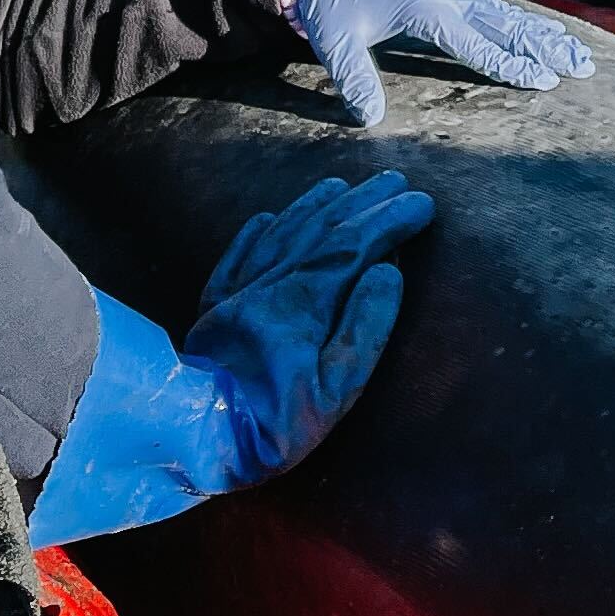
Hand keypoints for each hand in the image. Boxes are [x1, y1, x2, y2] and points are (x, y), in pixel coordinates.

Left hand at [188, 171, 436, 480]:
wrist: (193, 434)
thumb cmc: (274, 423)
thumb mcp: (336, 389)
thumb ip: (364, 328)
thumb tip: (387, 272)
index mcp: (305, 303)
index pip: (355, 246)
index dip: (390, 220)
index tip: (422, 203)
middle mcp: (270, 285)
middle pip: (321, 230)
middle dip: (362, 202)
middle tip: (395, 180)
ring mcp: (237, 293)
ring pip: (280, 234)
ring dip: (314, 206)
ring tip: (341, 185)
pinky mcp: (211, 308)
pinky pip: (236, 257)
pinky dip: (255, 233)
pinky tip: (267, 217)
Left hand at [265, 0, 592, 124]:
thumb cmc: (332, 2)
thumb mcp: (335, 41)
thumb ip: (353, 79)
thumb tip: (369, 118)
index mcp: (427, 10)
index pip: (478, 44)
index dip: (510, 65)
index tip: (543, 82)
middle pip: (507, 27)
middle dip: (547, 49)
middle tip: (582, 68)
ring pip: (510, 16)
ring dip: (546, 36)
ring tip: (579, 54)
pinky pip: (499, 9)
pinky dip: (528, 23)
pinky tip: (549, 33)